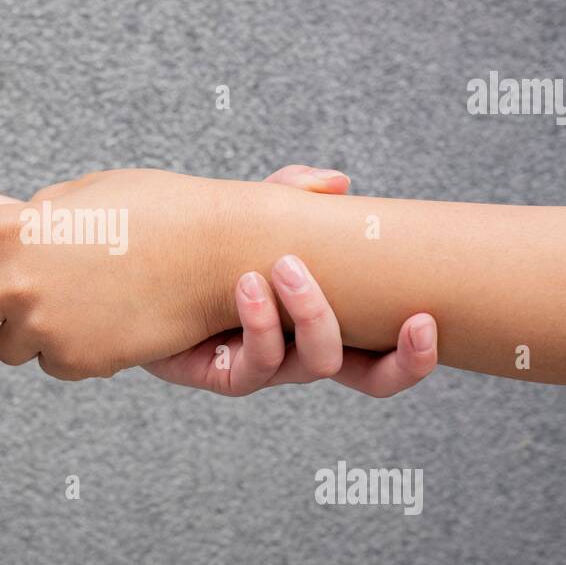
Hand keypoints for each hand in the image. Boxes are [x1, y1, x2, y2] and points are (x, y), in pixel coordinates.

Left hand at [0, 168, 279, 378]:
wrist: (223, 254)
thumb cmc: (159, 210)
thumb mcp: (85, 196)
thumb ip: (32, 218)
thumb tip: (10, 243)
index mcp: (11, 229)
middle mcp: (16, 283)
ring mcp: (45, 329)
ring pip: (7, 350)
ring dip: (30, 332)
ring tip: (88, 300)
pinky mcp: (79, 364)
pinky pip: (54, 366)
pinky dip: (74, 351)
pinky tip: (113, 322)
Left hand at [143, 165, 438, 396]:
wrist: (138, 274)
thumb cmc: (208, 249)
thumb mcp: (253, 214)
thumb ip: (291, 194)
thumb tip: (338, 183)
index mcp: (325, 321)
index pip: (385, 354)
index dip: (415, 353)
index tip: (426, 317)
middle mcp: (303, 352)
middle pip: (371, 380)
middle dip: (397, 356)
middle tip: (400, 311)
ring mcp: (266, 367)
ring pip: (314, 365)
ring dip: (313, 313)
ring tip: (285, 265)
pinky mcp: (223, 374)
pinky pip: (255, 365)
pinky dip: (258, 322)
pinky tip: (246, 285)